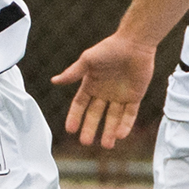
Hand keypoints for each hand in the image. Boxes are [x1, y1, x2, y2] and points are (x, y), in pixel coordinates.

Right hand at [51, 34, 156, 148]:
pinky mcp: (134, 97)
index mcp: (91, 84)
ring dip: (109, 131)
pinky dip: (125, 125)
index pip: (80, 105)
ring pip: (113, 118)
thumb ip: (73, 73)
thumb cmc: (109, 48)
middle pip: (95, 114)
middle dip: (90, 128)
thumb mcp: (88, 60)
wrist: (134, 43)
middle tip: (86, 142)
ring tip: (107, 145)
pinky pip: (129, 114)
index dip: (75, 117)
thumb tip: (54, 81)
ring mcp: (119, 95)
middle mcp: (104, 92)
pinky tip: (120, 134)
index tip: (70, 130)